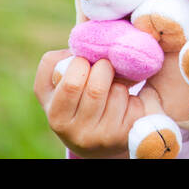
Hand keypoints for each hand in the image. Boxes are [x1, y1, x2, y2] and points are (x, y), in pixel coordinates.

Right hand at [34, 50, 150, 157]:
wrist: (93, 139)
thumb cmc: (72, 99)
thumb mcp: (52, 84)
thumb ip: (53, 63)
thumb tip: (76, 49)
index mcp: (57, 116)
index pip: (72, 84)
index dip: (80, 64)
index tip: (84, 62)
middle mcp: (78, 133)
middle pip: (97, 89)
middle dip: (104, 68)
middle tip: (104, 67)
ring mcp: (103, 137)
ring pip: (118, 93)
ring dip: (118, 83)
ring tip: (111, 89)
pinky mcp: (126, 136)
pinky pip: (135, 103)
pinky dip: (133, 96)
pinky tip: (123, 104)